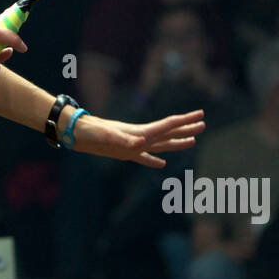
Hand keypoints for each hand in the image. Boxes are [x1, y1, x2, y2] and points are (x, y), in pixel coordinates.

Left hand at [69, 108, 203, 165]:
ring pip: (161, 144)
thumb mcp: (106, 136)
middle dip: (186, 129)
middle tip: (203, 124)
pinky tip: (161, 164)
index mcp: (140, 132)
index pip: (167, 125)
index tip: (201, 115)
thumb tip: (141, 144)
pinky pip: (144, 157)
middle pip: (168, 132)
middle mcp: (140, 136)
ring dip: (176, 143)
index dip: (185, 121)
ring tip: (192, 142)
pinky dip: (154, 160)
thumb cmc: (90, 132)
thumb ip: (123, 139)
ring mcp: (133, 144)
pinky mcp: (124, 153)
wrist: (75, 133)